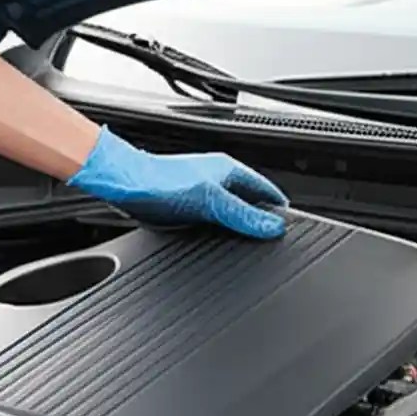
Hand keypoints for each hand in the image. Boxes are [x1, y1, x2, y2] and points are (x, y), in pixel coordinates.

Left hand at [68, 127, 289, 238]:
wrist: (126, 185)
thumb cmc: (161, 183)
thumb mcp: (211, 201)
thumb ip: (243, 215)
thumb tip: (273, 227)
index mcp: (230, 171)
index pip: (267, 191)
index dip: (279, 210)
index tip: (290, 228)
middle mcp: (219, 180)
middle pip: (251, 204)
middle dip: (261, 221)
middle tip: (272, 241)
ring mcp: (204, 194)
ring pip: (233, 213)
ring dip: (240, 227)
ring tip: (250, 244)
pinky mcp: (189, 208)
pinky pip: (215, 221)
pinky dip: (221, 232)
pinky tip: (220, 243)